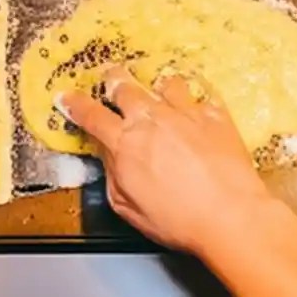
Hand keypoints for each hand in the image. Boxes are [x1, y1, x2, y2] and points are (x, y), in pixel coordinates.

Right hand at [59, 65, 274, 255]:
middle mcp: (152, 120)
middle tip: (111, 76)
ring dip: (156, 85)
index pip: (91, 116)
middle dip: (113, 79)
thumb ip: (113, 175)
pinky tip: (196, 103)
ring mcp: (185, 113)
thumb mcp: (128, 207)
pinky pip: (200, 94)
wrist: (229, 214)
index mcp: (125, 144)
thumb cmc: (179, 219)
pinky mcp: (214, 115)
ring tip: (158, 88)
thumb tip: (109, 157)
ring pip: (164, 82)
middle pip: (124, 87)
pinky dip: (193, 97)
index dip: (75, 104)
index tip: (67, 97)